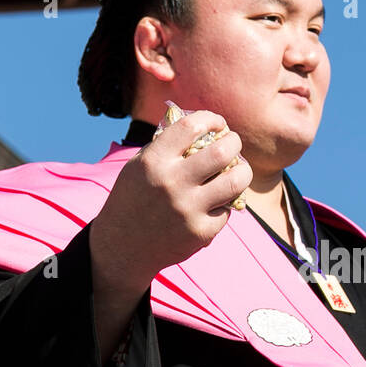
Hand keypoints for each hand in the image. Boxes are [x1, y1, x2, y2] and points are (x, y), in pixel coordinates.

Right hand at [90, 109, 250, 356]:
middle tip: (233, 144)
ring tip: (238, 171)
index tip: (218, 124)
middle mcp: (171, 183)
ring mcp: (188, 209)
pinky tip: (213, 205)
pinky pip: (227, 210)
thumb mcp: (139, 166)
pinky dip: (223, 205)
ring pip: (236, 181)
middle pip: (222, 151)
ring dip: (243, 172)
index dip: (211, 119)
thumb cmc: (134, 199)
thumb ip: (167, 147)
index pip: (191, 126)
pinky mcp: (200, 232)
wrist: (122, 247)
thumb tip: (204, 126)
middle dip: (234, 142)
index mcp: (153, 161)